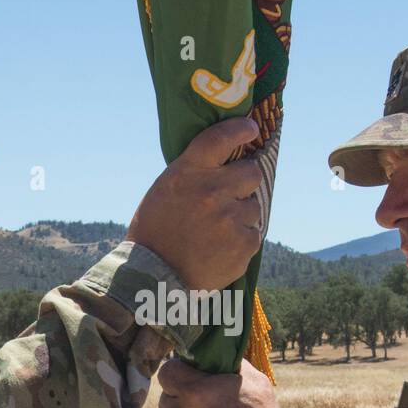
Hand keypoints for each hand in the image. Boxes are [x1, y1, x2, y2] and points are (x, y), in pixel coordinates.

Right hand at [126, 116, 263, 290]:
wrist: (154, 277)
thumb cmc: (156, 231)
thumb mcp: (165, 191)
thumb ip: (194, 174)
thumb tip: (225, 163)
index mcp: (188, 172)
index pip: (221, 138)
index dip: (240, 129)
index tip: (251, 129)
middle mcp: (212, 191)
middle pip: (251, 172)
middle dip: (245, 182)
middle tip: (231, 195)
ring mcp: (230, 218)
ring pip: (253, 206)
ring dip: (241, 215)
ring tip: (218, 231)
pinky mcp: (244, 243)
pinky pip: (253, 233)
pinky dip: (241, 240)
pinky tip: (221, 248)